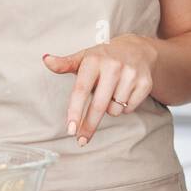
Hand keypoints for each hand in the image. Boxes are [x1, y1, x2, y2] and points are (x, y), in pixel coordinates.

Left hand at [42, 34, 157, 144]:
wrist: (137, 49)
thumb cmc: (104, 57)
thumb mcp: (84, 57)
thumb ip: (64, 63)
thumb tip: (46, 59)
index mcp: (94, 60)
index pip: (81, 90)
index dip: (75, 111)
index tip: (70, 129)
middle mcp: (113, 66)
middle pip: (99, 106)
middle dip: (89, 126)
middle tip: (81, 140)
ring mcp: (131, 74)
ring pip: (114, 110)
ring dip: (109, 109)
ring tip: (110, 93)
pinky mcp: (145, 83)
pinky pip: (129, 109)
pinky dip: (123, 107)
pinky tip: (123, 93)